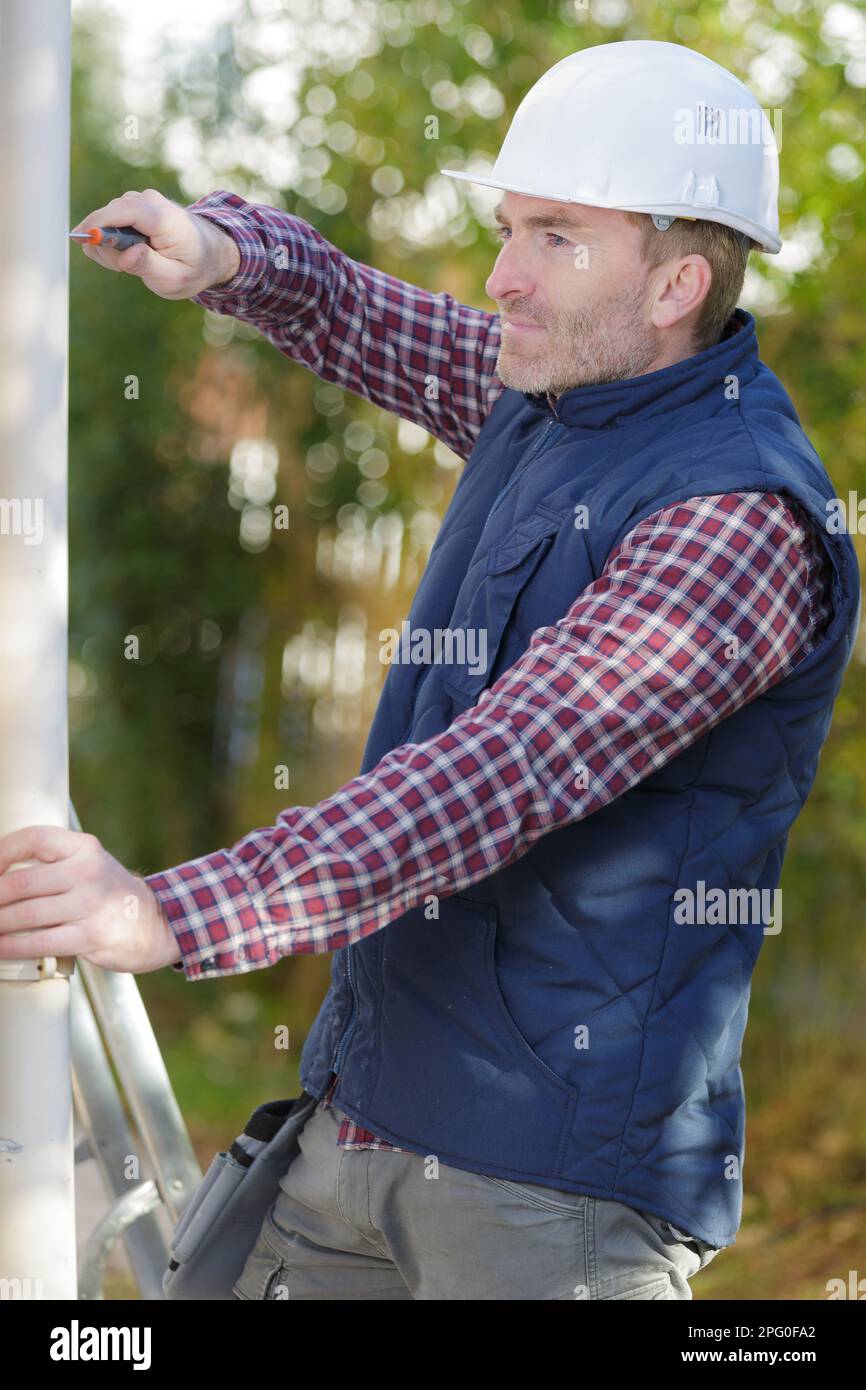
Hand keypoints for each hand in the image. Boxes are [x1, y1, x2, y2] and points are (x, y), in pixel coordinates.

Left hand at [0, 826, 181, 973]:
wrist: (154, 923)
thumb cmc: (108, 895)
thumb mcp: (86, 865)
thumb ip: (50, 864)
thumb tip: (0, 875)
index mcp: (83, 848)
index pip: (34, 839)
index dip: (1, 852)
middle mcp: (87, 872)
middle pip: (22, 882)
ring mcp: (90, 904)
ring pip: (26, 915)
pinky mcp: (90, 935)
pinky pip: (40, 942)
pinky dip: (11, 946)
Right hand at [70, 187, 239, 299]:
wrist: (210, 252)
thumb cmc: (193, 267)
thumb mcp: (175, 279)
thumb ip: (148, 267)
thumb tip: (125, 255)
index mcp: (163, 218)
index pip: (122, 211)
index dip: (98, 223)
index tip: (81, 239)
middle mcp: (150, 201)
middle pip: (109, 217)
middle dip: (106, 246)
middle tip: (124, 270)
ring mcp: (141, 200)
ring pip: (107, 220)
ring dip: (111, 246)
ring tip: (134, 262)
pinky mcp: (134, 205)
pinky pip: (110, 220)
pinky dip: (113, 240)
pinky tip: (130, 253)